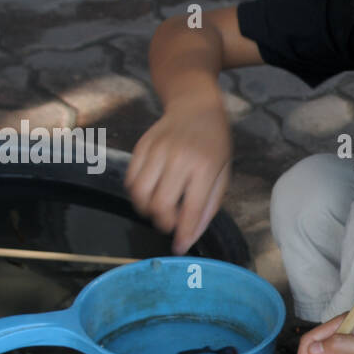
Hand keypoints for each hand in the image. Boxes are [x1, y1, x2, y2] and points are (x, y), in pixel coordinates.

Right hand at [126, 97, 231, 253]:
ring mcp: (158, 151)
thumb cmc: (214, 144)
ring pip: (140, 194)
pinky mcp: (142, 146)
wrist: (196, 106)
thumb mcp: (222, 173)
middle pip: (160, 205)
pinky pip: (131, 179)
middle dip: (163, 223)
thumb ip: (209, 205)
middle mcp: (180, 159)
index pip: (191, 209)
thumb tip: (190, 235)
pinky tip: (149, 192)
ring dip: (146, 210)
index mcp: (205, 167)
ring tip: (158, 209)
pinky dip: (137, 194)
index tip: (179, 247)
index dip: (183, 233)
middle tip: (170, 224)